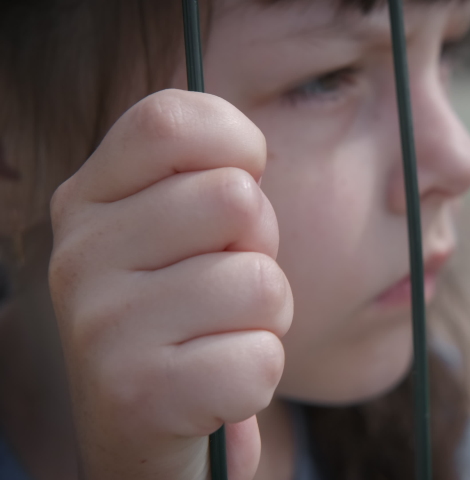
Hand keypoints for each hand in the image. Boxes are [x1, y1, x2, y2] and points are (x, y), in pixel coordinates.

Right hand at [49, 90, 291, 479]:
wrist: (141, 432)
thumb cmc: (183, 318)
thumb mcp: (177, 235)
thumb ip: (202, 181)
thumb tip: (249, 160)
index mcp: (87, 200)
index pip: (171, 120)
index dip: (236, 144)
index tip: (242, 184)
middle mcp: (78, 255)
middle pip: (237, 200)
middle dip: (259, 248)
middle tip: (224, 289)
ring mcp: (101, 327)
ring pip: (262, 283)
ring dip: (267, 319)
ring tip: (219, 337)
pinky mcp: (137, 395)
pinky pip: (261, 359)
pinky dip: (259, 376)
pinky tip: (216, 387)